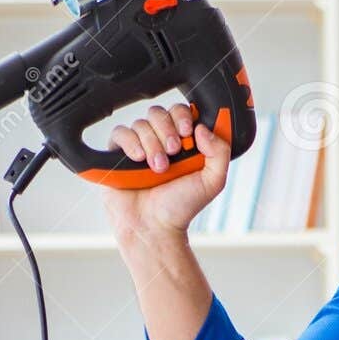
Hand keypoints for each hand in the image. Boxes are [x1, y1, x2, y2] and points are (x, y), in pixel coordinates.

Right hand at [98, 102, 229, 244]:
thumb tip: (203, 128)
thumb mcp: (212, 182)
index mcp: (182, 143)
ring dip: (152, 144)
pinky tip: (139, 160)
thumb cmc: (180, 207)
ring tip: (158, 168)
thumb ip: (220, 153)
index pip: (180, 112)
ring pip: (141, 123)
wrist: (154, 227)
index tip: (187, 132)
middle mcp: (159, 141)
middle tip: (174, 152)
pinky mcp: (118, 154)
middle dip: (167, 130)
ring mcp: (138, 147)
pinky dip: (131, 143)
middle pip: (159, 112)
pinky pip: (121, 133)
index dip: (183, 116)